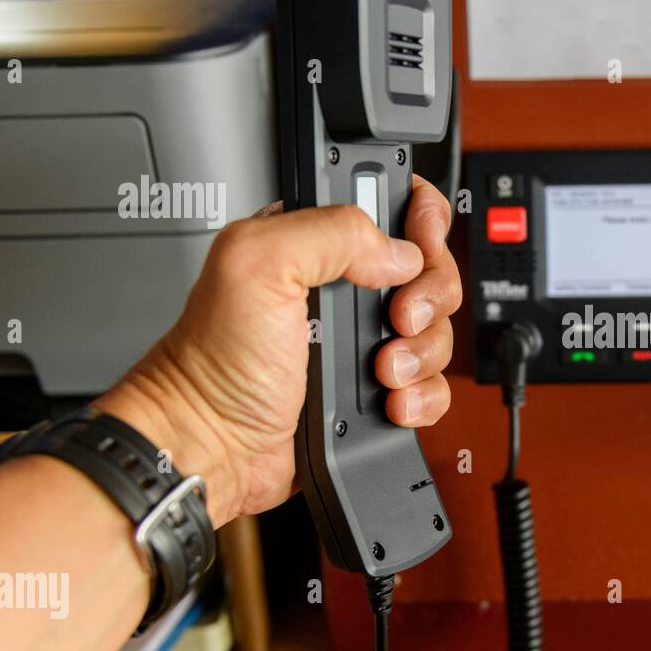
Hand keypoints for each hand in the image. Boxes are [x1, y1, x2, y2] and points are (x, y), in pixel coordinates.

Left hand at [93, 176, 460, 526]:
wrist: (215, 446)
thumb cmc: (214, 363)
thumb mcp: (257, 264)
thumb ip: (330, 230)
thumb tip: (398, 252)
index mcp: (316, 240)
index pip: (396, 204)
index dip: (421, 221)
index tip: (416, 250)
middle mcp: (343, 286)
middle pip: (429, 270)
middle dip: (427, 297)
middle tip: (394, 318)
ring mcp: (361, 340)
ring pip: (436, 330)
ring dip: (421, 353)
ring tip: (381, 369)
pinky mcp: (373, 388)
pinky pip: (431, 384)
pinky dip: (421, 395)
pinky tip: (389, 399)